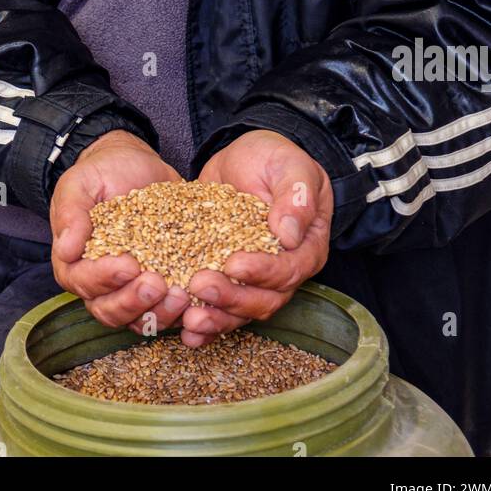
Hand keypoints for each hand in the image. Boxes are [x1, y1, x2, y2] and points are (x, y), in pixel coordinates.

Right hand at [50, 130, 190, 336]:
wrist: (134, 163)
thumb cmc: (102, 172)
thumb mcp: (80, 183)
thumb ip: (70, 213)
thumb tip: (66, 249)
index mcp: (76, 261)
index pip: (83, 281)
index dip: (104, 279)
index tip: (129, 265)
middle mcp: (102, 282)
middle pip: (110, 310)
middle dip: (134, 302)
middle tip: (157, 283)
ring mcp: (132, 286)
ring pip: (140, 319)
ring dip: (160, 313)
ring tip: (182, 294)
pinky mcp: (161, 282)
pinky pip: (168, 308)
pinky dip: (182, 311)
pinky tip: (197, 297)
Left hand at [183, 129, 332, 346]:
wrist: (246, 158)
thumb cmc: (275, 158)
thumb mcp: (290, 164)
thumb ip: (296, 195)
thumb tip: (289, 234)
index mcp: (306, 247)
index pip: (289, 270)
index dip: (263, 271)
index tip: (234, 263)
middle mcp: (284, 271)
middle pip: (264, 299)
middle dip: (232, 297)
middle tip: (200, 284)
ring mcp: (255, 279)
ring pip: (241, 311)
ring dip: (216, 318)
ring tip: (190, 319)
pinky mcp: (228, 279)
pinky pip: (221, 309)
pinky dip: (205, 325)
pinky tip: (184, 332)